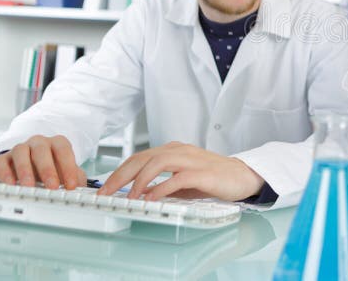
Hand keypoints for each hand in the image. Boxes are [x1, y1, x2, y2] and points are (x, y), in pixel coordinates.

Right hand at [0, 135, 84, 189]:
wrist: (34, 167)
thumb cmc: (54, 168)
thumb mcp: (67, 172)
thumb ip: (75, 178)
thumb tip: (81, 189)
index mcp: (57, 143)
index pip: (64, 150)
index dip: (68, 167)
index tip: (71, 185)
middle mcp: (39, 142)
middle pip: (42, 150)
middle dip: (48, 169)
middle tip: (52, 187)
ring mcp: (21, 148)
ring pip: (21, 152)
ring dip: (25, 170)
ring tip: (29, 186)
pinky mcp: (5, 158)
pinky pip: (2, 162)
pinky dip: (5, 172)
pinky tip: (11, 183)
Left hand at [98, 142, 264, 201]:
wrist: (243, 176)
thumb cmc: (214, 178)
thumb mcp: (183, 180)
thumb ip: (163, 183)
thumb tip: (140, 195)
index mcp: (174, 150)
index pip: (139, 157)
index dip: (119, 172)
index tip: (104, 188)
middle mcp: (180, 150)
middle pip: (144, 157)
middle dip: (121, 176)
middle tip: (106, 193)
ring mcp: (192, 160)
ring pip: (158, 162)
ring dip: (139, 181)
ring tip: (128, 198)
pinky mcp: (203, 173)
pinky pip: (178, 178)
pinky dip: (162, 188)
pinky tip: (152, 198)